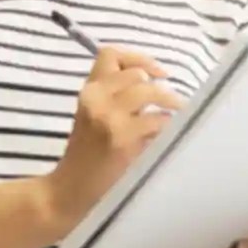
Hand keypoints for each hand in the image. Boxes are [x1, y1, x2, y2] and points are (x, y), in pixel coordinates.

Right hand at [42, 47, 185, 225]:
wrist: (69, 193)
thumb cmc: (86, 156)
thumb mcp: (92, 116)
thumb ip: (114, 95)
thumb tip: (155, 81)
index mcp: (88, 90)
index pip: (112, 54)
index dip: (138, 58)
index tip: (157, 73)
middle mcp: (95, 98)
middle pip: (137, 74)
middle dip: (159, 86)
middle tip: (171, 102)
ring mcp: (108, 117)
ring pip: (149, 91)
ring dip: (170, 102)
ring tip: (178, 114)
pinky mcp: (122, 138)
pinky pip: (157, 120)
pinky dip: (168, 125)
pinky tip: (169, 135)